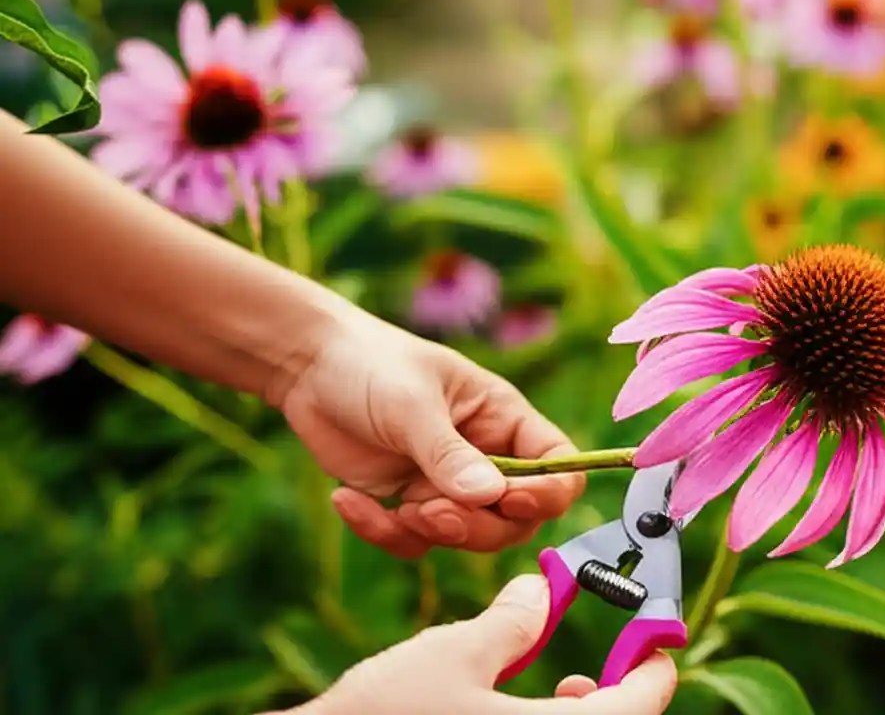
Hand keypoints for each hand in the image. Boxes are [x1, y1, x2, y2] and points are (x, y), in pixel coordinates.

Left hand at [274, 312, 584, 555]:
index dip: (546, 493)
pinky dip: (382, 532)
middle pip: (516, 518)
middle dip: (476, 525)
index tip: (508, 499)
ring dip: (432, 533)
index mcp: (505, 420)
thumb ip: (449, 454)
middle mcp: (486, 456)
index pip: (558, 467)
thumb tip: (490, 498)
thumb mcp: (412, 404)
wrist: (305, 365)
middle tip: (428, 512)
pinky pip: (412, 541)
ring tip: (395, 509)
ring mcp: (446, 484)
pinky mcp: (406, 503)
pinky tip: (346, 501)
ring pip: (467, 537)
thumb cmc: (370, 364)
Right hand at [290, 575, 677, 714]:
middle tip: (608, 662)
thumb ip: (512, 623)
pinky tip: (515, 712)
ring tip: (561, 686)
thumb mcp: (456, 653)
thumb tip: (541, 593)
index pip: (642, 704)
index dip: (656, 664)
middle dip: (621, 696)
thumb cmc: (387, 711)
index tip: (658, 637)